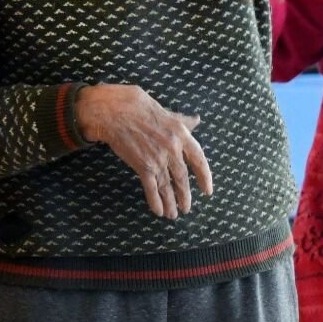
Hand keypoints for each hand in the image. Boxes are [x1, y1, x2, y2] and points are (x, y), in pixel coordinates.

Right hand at [76, 84, 212, 219]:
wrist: (115, 111)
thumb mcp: (167, 112)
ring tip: (173, 214)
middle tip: (186, 208)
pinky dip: (156, 201)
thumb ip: (182, 121)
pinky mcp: (143, 166)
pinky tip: (159, 211)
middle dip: (185, 196)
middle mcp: (173, 149)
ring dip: (171, 202)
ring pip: (168, 186)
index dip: (205, 177)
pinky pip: (152, 188)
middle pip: (183, 178)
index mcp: (181, 134)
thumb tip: (196, 120)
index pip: (199, 160)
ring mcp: (158, 159)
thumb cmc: (138, 107)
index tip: (207, 190)